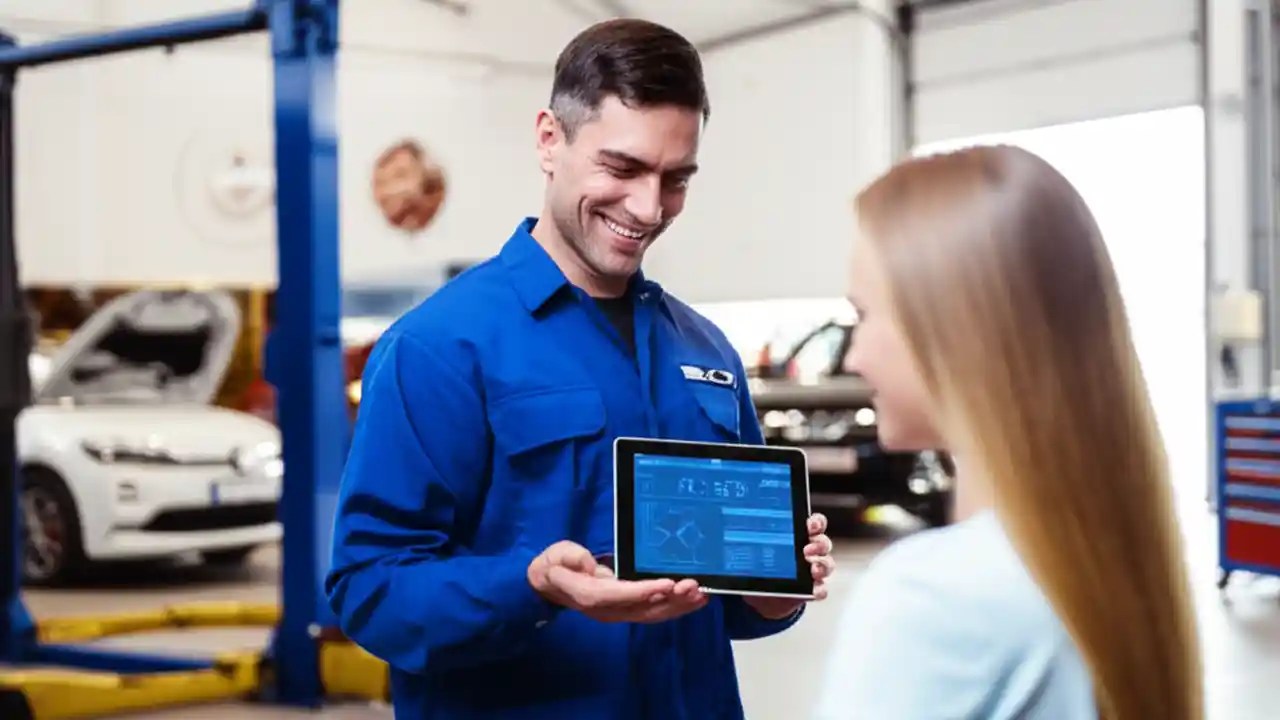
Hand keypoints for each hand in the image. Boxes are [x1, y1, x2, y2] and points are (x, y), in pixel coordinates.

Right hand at [528, 540, 708, 623]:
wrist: (549, 586)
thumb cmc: (554, 567)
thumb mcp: (555, 557)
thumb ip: (571, 558)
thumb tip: (589, 563)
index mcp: (589, 594)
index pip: (619, 594)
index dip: (643, 591)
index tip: (666, 584)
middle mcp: (608, 609)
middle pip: (643, 608)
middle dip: (670, 599)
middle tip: (693, 587)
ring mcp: (619, 612)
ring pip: (653, 613)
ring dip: (678, 605)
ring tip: (700, 594)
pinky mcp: (628, 610)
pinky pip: (654, 612)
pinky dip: (675, 607)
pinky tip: (693, 600)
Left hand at [744, 513, 834, 619]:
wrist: (762, 595)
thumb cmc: (762, 566)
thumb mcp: (756, 550)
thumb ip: (753, 541)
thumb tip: (731, 536)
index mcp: (798, 536)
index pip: (815, 524)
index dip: (817, 523)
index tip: (810, 525)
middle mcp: (809, 551)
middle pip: (823, 542)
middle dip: (819, 544)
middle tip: (808, 549)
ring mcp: (812, 570)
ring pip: (827, 564)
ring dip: (823, 565)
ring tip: (813, 569)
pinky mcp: (811, 590)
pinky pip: (821, 589)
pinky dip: (819, 589)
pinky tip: (812, 590)